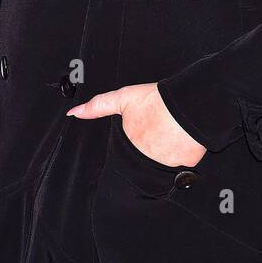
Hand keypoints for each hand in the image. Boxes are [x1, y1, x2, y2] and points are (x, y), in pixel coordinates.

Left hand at [68, 82, 205, 167]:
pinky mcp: (185, 164)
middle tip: (158, 128)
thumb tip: (74, 113)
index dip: (134, 141)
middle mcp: (145, 158)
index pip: (126, 152)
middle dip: (149, 146)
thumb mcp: (122, 98)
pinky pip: (182, 161)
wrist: (187, 104)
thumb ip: (98, 106)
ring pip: (163, 161)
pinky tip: (183, 138)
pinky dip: (183, 152)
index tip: (141, 134)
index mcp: (129, 144)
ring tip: (170, 132)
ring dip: (165, 150)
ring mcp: (165, 163)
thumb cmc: (156, 100)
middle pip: (144, 157)